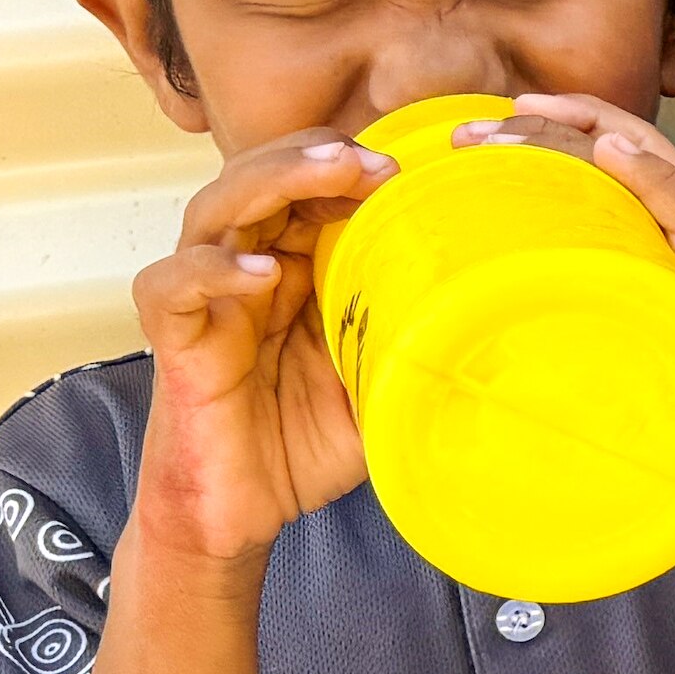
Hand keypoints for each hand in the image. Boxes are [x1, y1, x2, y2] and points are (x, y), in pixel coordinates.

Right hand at [130, 130, 393, 562]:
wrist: (243, 516)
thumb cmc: (303, 444)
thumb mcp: (383, 382)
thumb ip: (417, 339)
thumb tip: (503, 317)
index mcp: (297, 271)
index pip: (311, 191)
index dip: (353, 169)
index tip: (415, 171)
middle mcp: (247, 273)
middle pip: (262, 179)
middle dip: (316, 157)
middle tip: (375, 161)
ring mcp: (208, 303)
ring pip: (214, 211)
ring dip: (271, 181)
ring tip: (330, 174)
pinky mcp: (176, 343)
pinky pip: (171, 287)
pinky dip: (211, 269)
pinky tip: (261, 272)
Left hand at [493, 95, 674, 498]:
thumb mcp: (665, 352)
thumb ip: (619, 322)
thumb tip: (534, 336)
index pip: (631, 162)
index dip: (567, 134)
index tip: (500, 131)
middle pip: (634, 146)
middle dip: (551, 124)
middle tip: (474, 132)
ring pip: (655, 163)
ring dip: (574, 139)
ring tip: (505, 136)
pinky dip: (650, 177)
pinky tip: (610, 152)